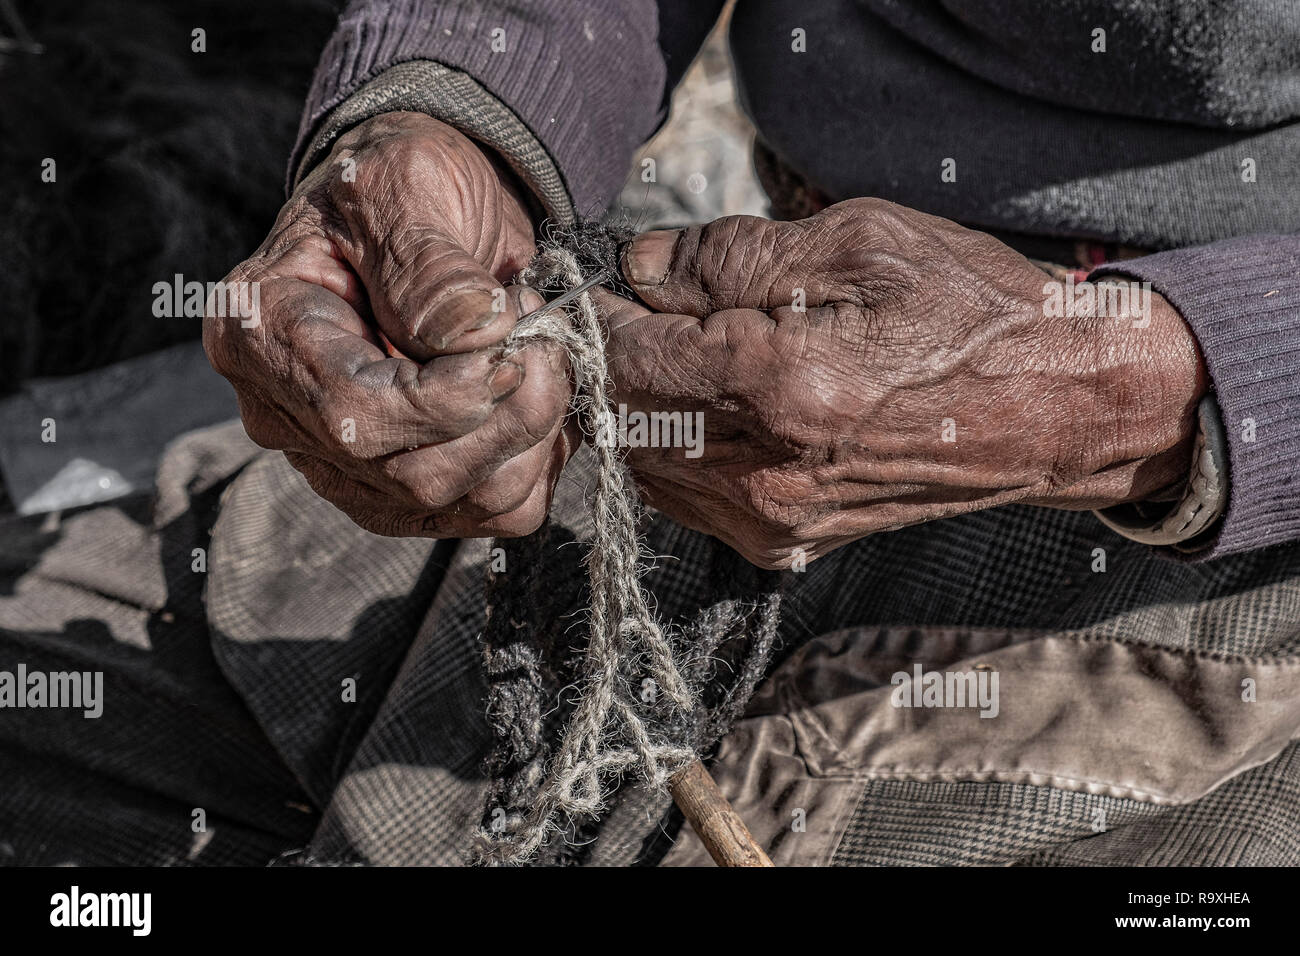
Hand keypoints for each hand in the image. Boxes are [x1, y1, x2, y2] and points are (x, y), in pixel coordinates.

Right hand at [204, 112, 574, 537]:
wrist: (424, 214)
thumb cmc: (400, 189)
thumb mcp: (405, 186)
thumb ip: (429, 264)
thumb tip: (477, 338)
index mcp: (262, 333)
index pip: (356, 414)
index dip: (450, 396)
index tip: (511, 337)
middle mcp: (289, 417)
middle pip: (411, 475)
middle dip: (505, 416)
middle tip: (543, 339)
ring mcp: (345, 466)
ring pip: (458, 503)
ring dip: (531, 438)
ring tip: (543, 357)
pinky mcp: (403, 490)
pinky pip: (488, 512)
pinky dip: (537, 464)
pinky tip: (537, 400)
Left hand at [602, 198, 1206, 568]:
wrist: (1049, 409)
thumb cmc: (965, 312)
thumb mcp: (858, 242)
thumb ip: (730, 254)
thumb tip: (639, 268)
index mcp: (780, 385)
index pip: (626, 358)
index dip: (600, 315)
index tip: (606, 285)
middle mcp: (765, 471)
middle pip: (623, 418)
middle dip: (617, 361)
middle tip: (641, 312)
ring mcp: (773, 519)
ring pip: (644, 464)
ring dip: (642, 408)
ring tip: (684, 354)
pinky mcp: (784, 542)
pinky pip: (686, 497)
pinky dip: (677, 448)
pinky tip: (717, 406)